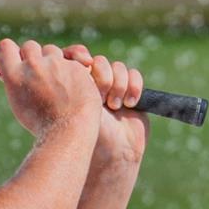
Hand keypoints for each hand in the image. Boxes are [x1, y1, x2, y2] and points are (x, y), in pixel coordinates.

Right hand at [0, 38, 100, 138]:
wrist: (69, 133)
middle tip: (41, 74)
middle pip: (30, 46)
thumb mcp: (21, 104)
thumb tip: (5, 70)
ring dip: (55, 62)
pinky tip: (75, 89)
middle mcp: (33, 65)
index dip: (12, 51)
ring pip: (53, 52)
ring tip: (60, 88)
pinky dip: (73, 72)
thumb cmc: (43, 124)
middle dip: (36, 57)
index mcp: (14, 75)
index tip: (18, 59)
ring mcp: (56, 64)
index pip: (6, 46)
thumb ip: (16, 83)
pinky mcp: (75, 66)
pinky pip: (72, 61)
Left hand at [64, 44, 148, 165]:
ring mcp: (113, 89)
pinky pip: (134, 75)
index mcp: (74, 86)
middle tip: (101, 98)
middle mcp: (93, 85)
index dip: (79, 55)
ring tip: (115, 106)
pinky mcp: (132, 92)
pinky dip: (134, 86)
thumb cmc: (89, 134)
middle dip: (102, 77)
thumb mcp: (76, 105)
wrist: (113, 153)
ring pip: (118, 67)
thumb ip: (75, 81)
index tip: (83, 62)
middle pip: (99, 61)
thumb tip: (80, 58)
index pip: (75, 57)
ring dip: (119, 85)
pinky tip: (130, 103)